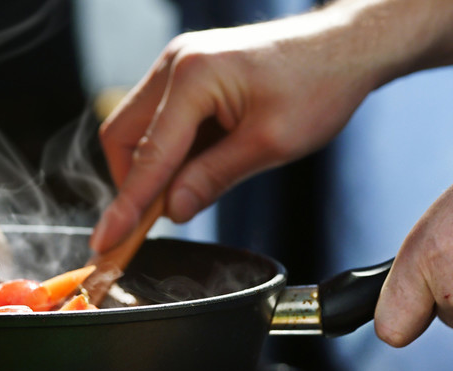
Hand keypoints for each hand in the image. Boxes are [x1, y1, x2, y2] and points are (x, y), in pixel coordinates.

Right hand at [90, 13, 379, 252]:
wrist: (345, 46)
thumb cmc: (318, 84)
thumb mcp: (269, 144)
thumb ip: (214, 178)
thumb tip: (174, 211)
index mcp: (193, 76)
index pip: (147, 155)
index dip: (127, 205)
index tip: (107, 242)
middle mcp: (175, 63)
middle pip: (122, 136)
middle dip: (132, 183)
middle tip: (153, 221)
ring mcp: (179, 65)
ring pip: (137, 128)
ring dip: (152, 168)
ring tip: (187, 192)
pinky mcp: (189, 73)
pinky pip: (160, 120)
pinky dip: (168, 152)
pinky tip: (195, 169)